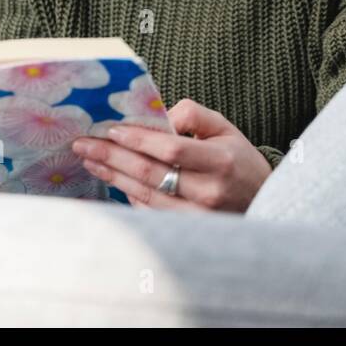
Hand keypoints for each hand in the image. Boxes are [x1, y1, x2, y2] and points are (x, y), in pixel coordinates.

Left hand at [70, 99, 271, 211]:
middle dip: (112, 157)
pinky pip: (149, 212)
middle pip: (151, 174)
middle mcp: (209, 193)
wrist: (262, 201)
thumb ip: (193, 115)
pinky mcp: (188, 231)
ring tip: (90, 160)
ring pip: (145, 195)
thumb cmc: (239, 159)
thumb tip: (159, 116)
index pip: (172, 150)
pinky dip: (127, 195)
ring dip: (113, 176)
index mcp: (221, 162)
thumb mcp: (225, 128)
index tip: (111, 130)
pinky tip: (112, 179)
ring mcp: (198, 218)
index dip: (140, 140)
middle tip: (84, 145)